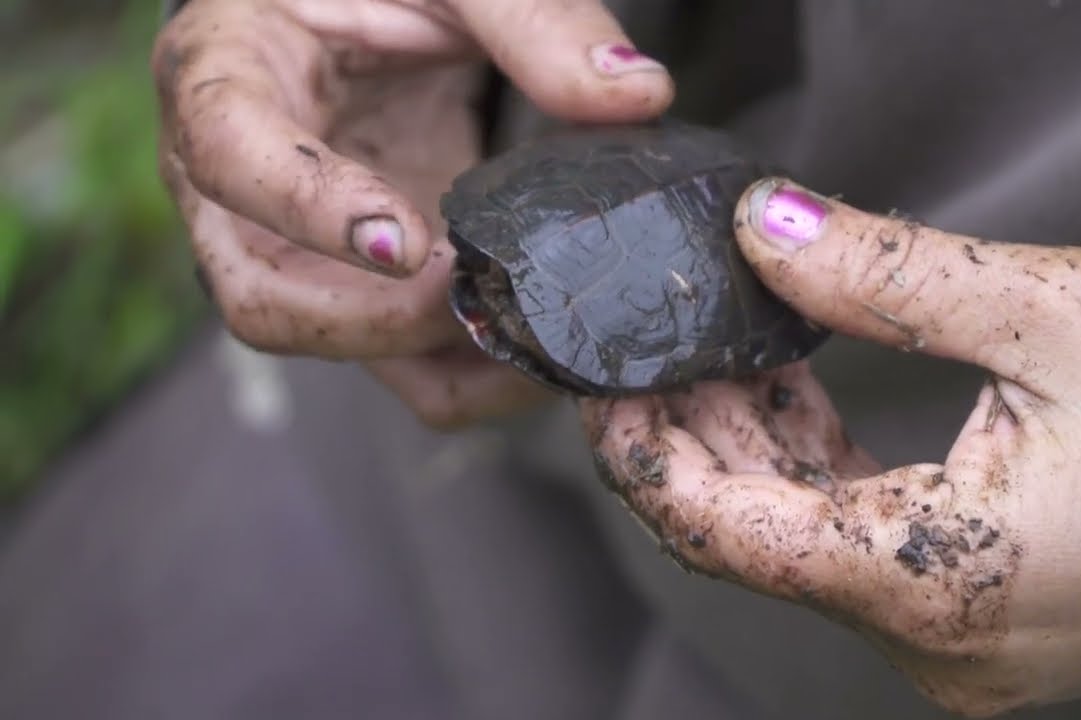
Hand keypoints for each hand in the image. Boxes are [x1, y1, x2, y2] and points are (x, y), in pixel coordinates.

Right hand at [152, 0, 672, 426]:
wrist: (367, 12)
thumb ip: (533, 23)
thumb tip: (634, 95)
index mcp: (225, 78)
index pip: (230, 154)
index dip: (309, 210)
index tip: (406, 245)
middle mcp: (238, 187)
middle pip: (264, 297)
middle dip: (376, 324)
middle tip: (480, 297)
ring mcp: (294, 248)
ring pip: (335, 348)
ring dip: (431, 360)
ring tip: (529, 342)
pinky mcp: (357, 284)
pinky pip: (395, 360)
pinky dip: (464, 371)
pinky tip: (535, 350)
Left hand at [582, 178, 1080, 715]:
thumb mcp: (1056, 314)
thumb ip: (884, 275)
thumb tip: (762, 229)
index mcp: (931, 582)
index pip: (722, 531)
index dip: (643, 453)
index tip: (600, 380)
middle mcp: (931, 643)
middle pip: (752, 537)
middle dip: (692, 433)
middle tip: (654, 335)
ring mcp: (959, 644)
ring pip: (802, 541)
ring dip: (754, 445)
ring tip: (718, 343)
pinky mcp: (985, 622)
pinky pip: (861, 547)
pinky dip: (817, 472)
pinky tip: (792, 389)